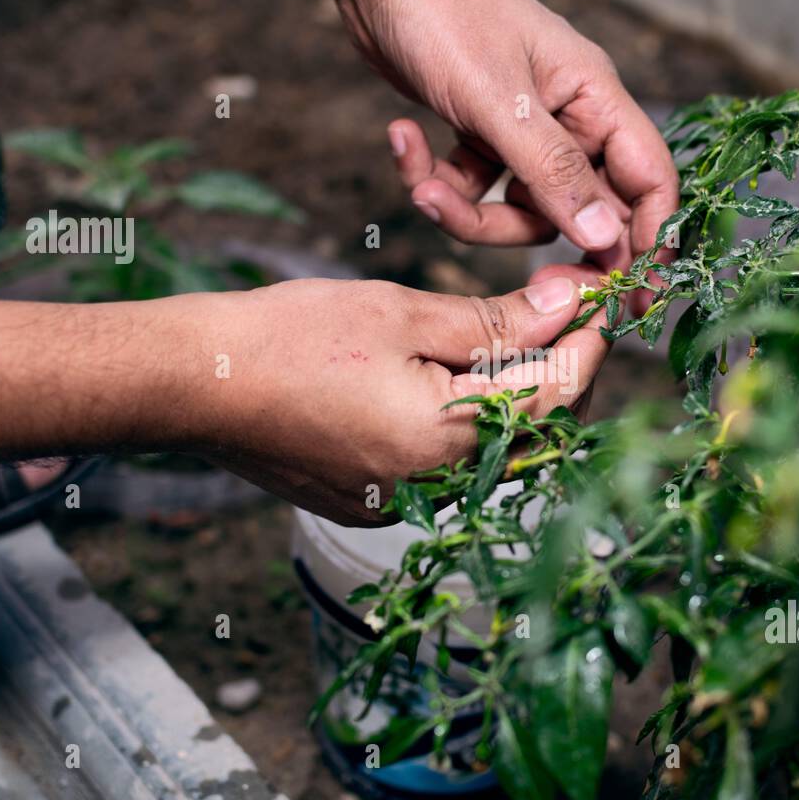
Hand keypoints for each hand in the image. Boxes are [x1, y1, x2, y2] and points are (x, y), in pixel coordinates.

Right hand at [192, 273, 604, 523]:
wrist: (196, 384)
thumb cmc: (290, 338)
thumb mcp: (404, 314)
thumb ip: (497, 321)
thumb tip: (570, 302)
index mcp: (447, 444)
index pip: (557, 397)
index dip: (590, 343)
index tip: (602, 296)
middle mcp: (432, 489)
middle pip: (532, 433)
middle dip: (560, 371)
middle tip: (563, 308)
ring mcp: (401, 503)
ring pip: (490, 450)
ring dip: (514, 396)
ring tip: (517, 333)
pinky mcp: (374, 501)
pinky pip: (446, 464)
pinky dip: (466, 419)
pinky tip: (457, 374)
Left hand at [287, 0, 677, 274]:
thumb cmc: (443, 15)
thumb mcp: (499, 103)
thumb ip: (553, 173)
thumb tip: (607, 236)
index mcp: (593, 98)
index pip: (648, 177)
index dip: (649, 236)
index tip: (635, 292)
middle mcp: (568, 117)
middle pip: (581, 208)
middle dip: (544, 240)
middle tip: (535, 292)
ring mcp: (523, 130)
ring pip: (522, 210)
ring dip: (472, 214)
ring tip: (426, 186)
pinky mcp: (481, 136)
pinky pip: (477, 190)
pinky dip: (441, 183)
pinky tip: (405, 144)